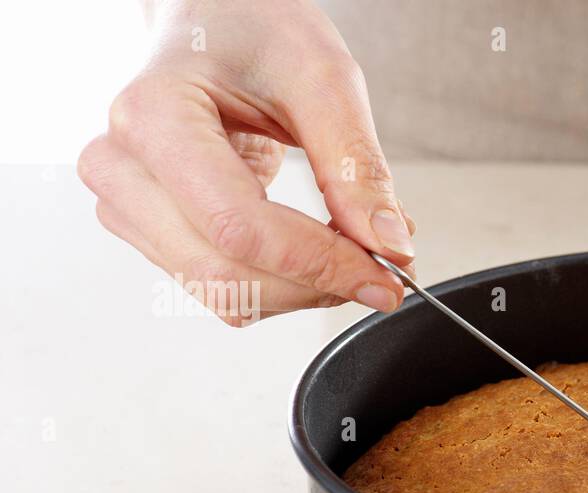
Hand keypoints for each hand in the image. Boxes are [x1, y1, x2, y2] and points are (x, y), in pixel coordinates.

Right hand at [77, 0, 414, 324]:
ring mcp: (126, 207)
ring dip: (303, 291)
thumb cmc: (254, 31)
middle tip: (383, 273)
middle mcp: (122, 168)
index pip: (240, 228)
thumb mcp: (322, 79)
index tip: (388, 277)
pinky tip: (315, 252)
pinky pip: (223, 289)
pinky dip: (283, 285)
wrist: (212, 22)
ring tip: (352, 253)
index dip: (322, 264)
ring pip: (226, 295)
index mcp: (152, 116)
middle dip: (318, 285)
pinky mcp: (150, 233)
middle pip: (228, 276)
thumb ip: (356, 166)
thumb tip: (390, 246)